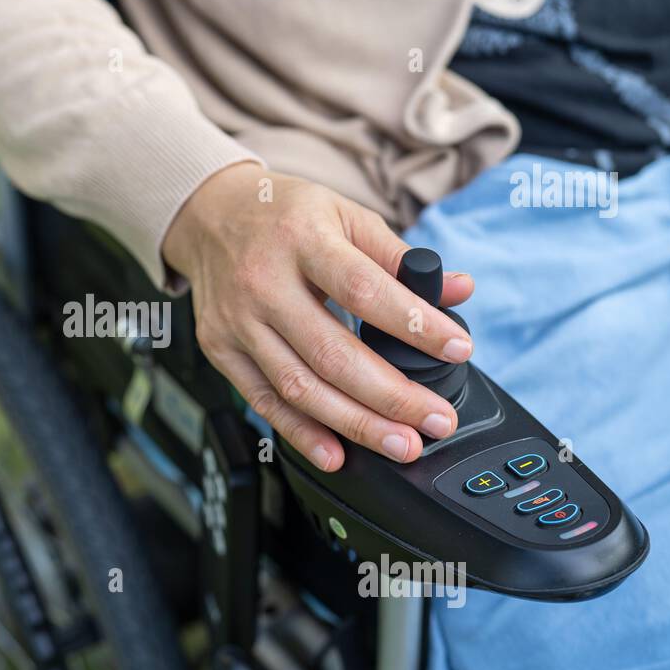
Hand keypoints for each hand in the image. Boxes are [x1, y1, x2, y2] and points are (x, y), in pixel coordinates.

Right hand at [163, 163, 473, 471]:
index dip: (414, 325)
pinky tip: (337, 453)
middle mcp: (264, 282)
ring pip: (300, 386)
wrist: (210, 215)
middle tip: (437, 421)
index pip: (364, 289)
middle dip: (391, 396)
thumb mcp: (344, 216)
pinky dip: (301, 433)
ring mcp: (238, 321)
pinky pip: (263, 401)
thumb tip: (459, 290)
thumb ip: (399, 257)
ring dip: (355, 424)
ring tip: (402, 444)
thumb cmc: (285, 215)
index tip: (457, 350)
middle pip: (331, 353)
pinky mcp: (220, 350)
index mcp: (302, 238)